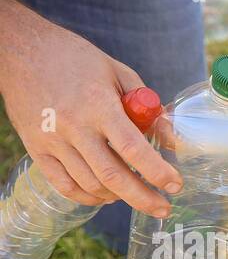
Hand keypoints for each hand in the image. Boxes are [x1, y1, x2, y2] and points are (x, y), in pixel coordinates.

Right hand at [0, 2, 178, 215]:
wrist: (20, 49)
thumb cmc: (74, 59)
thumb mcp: (118, 73)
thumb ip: (147, 109)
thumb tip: (172, 141)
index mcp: (98, 106)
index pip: (133, 149)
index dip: (158, 172)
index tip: (176, 185)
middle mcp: (73, 127)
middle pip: (113, 177)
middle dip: (143, 199)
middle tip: (163, 208)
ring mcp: (51, 140)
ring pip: (90, 185)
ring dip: (118, 197)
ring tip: (136, 195)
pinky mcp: (35, 148)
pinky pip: (64, 185)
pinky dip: (88, 197)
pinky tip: (105, 195)